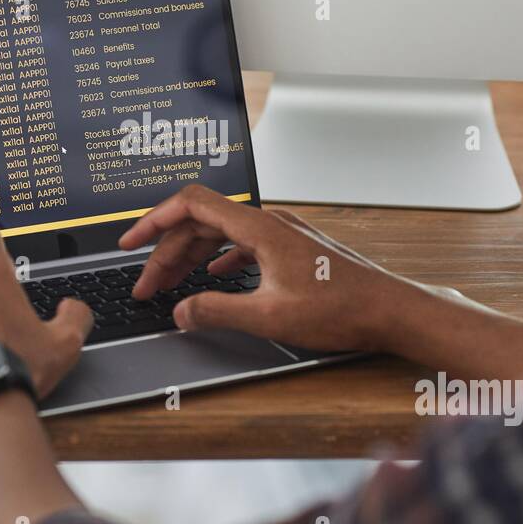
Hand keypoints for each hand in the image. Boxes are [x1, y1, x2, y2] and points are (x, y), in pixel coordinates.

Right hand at [118, 184, 402, 352]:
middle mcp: (270, 222)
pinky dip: (218, 259)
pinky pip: (243, 244)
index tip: (130, 244)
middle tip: (147, 287)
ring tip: (171, 286)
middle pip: (201, 223)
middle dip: (167, 253)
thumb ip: (218, 312)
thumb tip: (181, 311)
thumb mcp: (270, 318)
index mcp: (260, 228)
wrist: (392, 310)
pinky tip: (213, 278)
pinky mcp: (293, 249)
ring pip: (222, 235)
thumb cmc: (343, 309)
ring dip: (191, 258)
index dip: (153, 221)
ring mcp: (283, 234)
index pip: (192, 205)